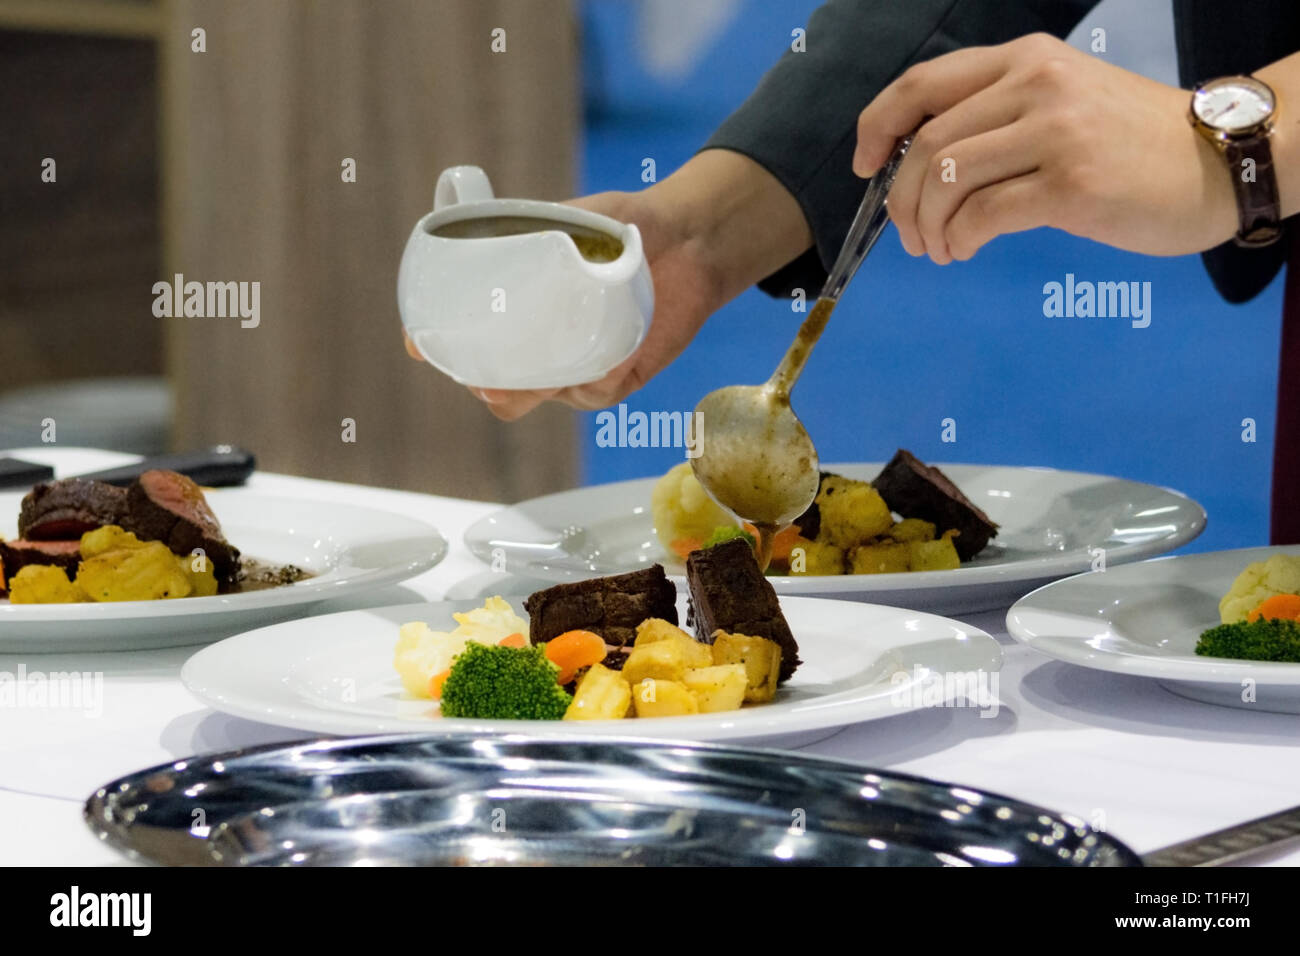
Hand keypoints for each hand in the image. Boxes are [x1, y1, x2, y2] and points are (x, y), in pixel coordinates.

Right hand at [404, 150, 812, 420]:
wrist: (689, 240)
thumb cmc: (622, 227)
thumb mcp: (570, 218)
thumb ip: (533, 227)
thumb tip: (482, 224)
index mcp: (515, 308)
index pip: (460, 337)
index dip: (436, 345)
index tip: (419, 343)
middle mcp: (538, 345)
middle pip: (495, 385)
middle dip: (485, 386)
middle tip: (489, 380)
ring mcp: (573, 368)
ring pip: (540, 397)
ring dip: (534, 393)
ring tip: (539, 382)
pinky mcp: (613, 380)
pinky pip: (594, 393)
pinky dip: (598, 379)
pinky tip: (611, 359)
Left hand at [852, 33, 1238, 263]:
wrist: (1218, 162)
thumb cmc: (1132, 144)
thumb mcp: (1064, 101)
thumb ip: (998, 116)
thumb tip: (920, 166)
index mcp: (1025, 60)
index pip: (922, 84)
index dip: (877, 127)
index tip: (866, 168)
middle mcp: (1036, 84)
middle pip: (927, 144)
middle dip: (902, 201)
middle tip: (910, 237)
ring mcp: (1055, 133)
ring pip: (948, 180)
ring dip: (927, 226)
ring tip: (940, 250)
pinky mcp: (1071, 185)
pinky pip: (984, 215)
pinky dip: (960, 240)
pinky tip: (965, 251)